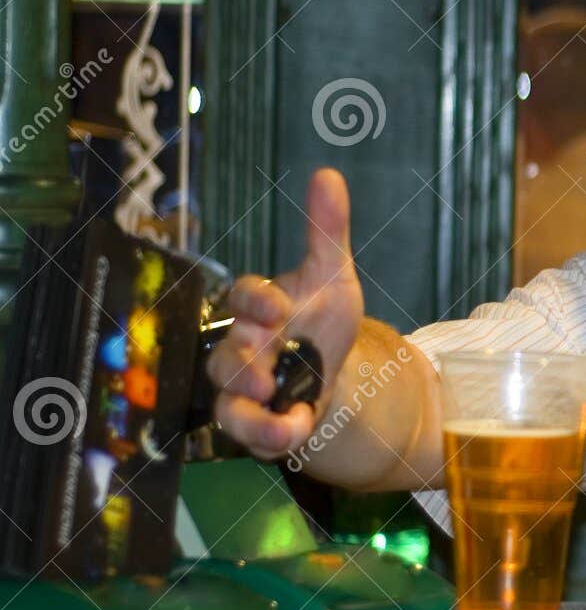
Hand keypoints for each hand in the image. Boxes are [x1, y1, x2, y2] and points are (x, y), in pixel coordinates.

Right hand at [208, 169, 362, 458]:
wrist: (334, 370)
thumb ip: (326, 231)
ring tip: (273, 401)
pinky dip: (270, 435)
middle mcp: (241, 348)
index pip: (244, 297)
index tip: (278, 304)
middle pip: (226, 354)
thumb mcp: (332, 276)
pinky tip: (297, 429)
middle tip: (263, 364)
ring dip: (248, 405)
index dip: (256, 300)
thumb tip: (326, 174)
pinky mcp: (256, 424)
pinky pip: (249, 434)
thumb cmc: (322, 319)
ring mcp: (244, 389)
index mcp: (259, 307)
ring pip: (228, 400)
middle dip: (243, 359)